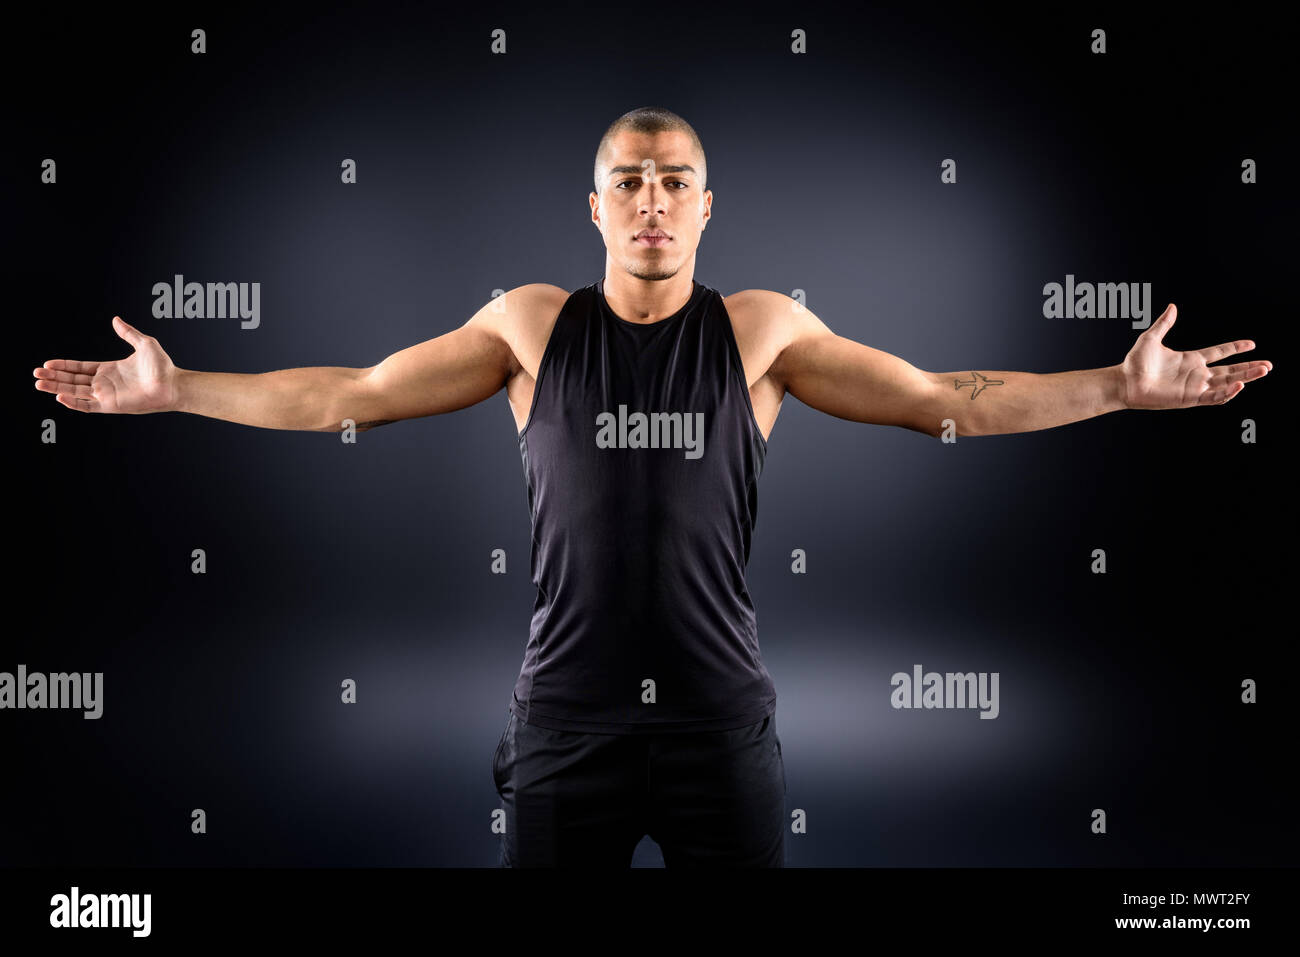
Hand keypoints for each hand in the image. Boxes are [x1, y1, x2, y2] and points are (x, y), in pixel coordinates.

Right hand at [33, 316, 179, 413]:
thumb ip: (128, 332)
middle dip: (54, 377)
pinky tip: (59, 396)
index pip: (80, 368)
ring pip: (75, 392)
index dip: (64, 366)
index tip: (48, 363)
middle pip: (73, 380)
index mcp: (109, 369)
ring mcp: (107, 395)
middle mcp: (105, 383)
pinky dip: (73, 402)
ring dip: (57, 388)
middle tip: (36, 374)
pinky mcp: (111, 406)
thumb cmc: (162, 366)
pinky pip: (88, 406)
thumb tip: (116, 319)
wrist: (173, 384)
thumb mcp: (144, 344)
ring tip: (38, 384)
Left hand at [1120, 304, 1270, 409]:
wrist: (1124, 382)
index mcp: (1191, 359)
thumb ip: (1164, 324)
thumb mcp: (1150, 338)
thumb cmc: (1134, 362)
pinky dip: (1227, 393)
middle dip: (1249, 368)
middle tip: (1268, 365)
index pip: (1219, 352)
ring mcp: (1194, 387)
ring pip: (1227, 384)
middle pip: (1230, 370)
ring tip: (1263, 371)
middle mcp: (1196, 374)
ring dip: (1246, 378)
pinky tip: (1240, 385)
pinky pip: (1213, 398)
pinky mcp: (1190, 399)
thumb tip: (1172, 306)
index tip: (1252, 343)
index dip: (1235, 348)